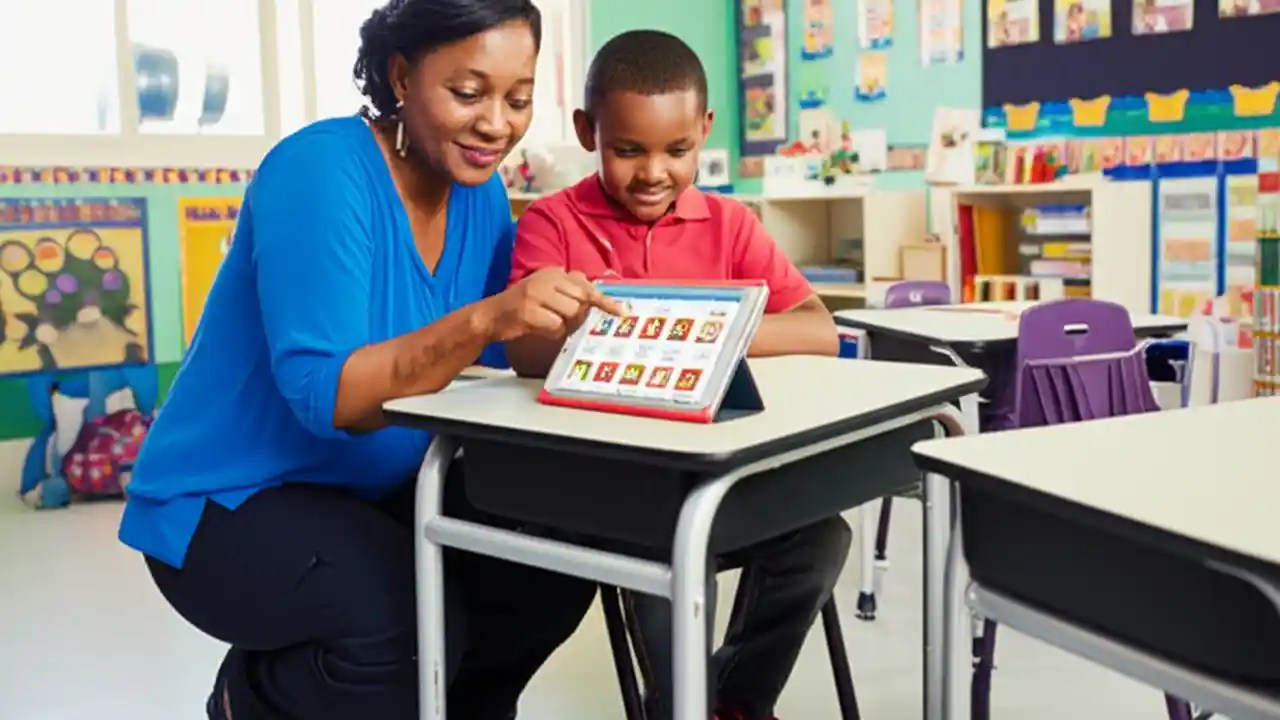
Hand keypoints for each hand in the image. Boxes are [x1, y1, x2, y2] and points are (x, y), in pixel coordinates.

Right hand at [482, 268, 622, 341]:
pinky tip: (537, 327)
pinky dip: (550, 332)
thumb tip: (594, 294)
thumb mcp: (546, 290)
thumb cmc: (523, 306)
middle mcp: (546, 279)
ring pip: (572, 314)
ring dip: (563, 324)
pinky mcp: (529, 311)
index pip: (586, 285)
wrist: (491, 316)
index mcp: (553, 272)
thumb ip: (569, 291)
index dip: (605, 300)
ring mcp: (537, 294)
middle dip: (578, 315)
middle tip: (562, 319)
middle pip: (582, 300)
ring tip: (546, 322)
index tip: (622, 312)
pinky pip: (556, 326)